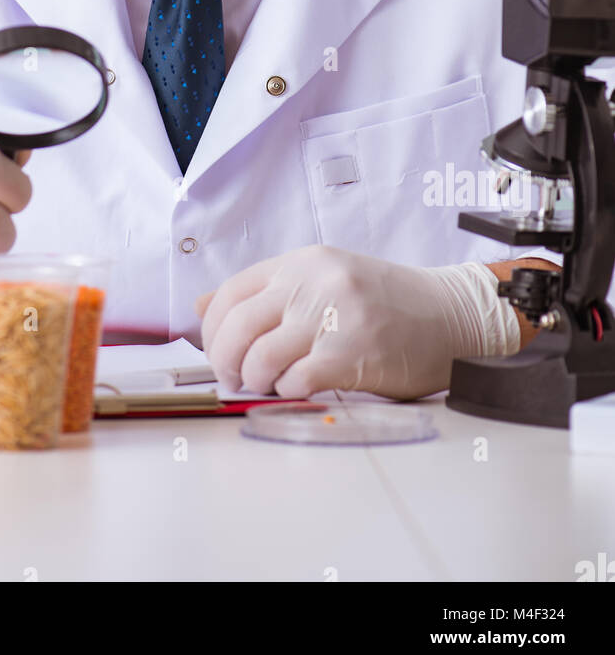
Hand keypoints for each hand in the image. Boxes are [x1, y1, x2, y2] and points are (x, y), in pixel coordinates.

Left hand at [195, 244, 520, 399]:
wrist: (451, 316)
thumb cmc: (388, 303)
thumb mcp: (324, 280)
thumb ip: (268, 293)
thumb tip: (204, 308)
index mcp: (302, 262)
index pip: (232, 291)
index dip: (214, 329)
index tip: (218, 350)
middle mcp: (314, 283)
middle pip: (238, 326)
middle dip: (225, 361)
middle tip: (234, 378)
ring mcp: (333, 316)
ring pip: (261, 357)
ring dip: (257, 381)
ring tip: (270, 384)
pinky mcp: (352, 352)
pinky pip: (296, 380)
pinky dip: (289, 392)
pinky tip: (302, 388)